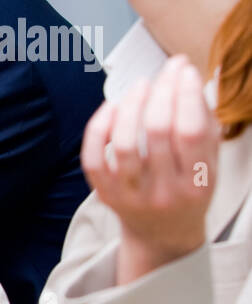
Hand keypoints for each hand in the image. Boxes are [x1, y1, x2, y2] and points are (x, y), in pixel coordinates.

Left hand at [81, 55, 220, 283]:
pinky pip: (93, 157)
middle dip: (162, 92)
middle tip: (165, 70)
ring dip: (131, 105)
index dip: (186, 95)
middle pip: (157, 132)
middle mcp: (163, 193)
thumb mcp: (210, 162)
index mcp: (197, 185)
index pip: (190, 132)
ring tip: (141, 84)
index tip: (185, 70)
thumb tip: (202, 74)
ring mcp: (130, 195)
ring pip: (124, 144)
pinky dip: (100, 127)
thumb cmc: (189, 189)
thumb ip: (208, 122)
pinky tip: (112, 105)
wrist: (161, 234)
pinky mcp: (104, 194)